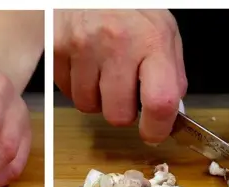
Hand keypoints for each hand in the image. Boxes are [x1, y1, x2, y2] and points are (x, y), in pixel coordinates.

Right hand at [54, 9, 186, 142]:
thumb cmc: (130, 9)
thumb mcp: (162, 31)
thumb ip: (170, 74)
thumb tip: (169, 115)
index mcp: (152, 40)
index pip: (160, 101)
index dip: (157, 128)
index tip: (153, 133)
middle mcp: (118, 43)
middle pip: (118, 116)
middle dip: (121, 109)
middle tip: (122, 87)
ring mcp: (84, 47)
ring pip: (89, 107)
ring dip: (96, 98)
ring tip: (101, 70)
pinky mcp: (58, 49)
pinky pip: (68, 92)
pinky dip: (77, 85)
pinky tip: (85, 63)